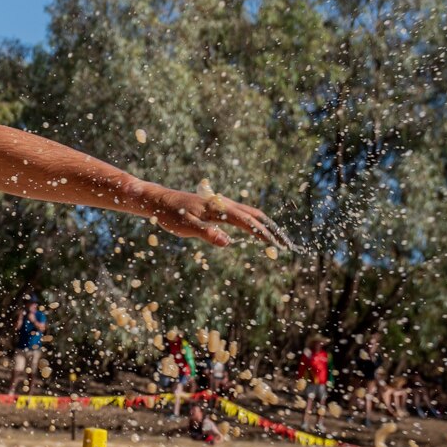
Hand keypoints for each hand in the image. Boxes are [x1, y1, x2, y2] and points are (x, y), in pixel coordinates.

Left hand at [145, 184, 292, 250]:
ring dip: (266, 225)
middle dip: (272, 229)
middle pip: (255, 215)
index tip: (276, 245)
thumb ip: (206, 233)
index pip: (247, 222)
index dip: (263, 233)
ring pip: (251, 213)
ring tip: (278, 239)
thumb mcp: (185, 227)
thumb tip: (227, 242)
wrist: (160, 201)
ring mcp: (223, 203)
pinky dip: (256, 221)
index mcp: (219, 208)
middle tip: (286, 244)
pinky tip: (258, 231)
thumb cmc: (171, 215)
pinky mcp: (219, 206)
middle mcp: (224, 203)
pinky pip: (243, 213)